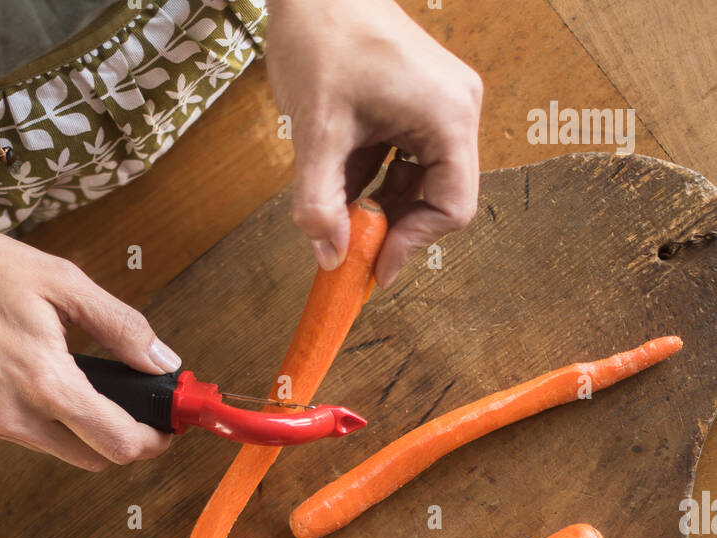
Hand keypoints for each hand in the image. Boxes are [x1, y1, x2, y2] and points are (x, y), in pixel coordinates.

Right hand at [0, 188, 177, 470]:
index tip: (163, 431)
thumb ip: (121, 327)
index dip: (151, 443)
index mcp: (45, 381)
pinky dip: (24, 411)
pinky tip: (8, 371)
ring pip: (50, 446)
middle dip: (117, 438)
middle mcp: (12, 416)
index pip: (117, 444)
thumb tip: (161, 361)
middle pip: (90, 459)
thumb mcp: (61, 281)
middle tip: (127, 408)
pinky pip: (9, 432)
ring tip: (59, 373)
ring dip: (69, 424)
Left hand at [265, 0, 481, 285]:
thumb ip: (320, 201)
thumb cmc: (322, 36)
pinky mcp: (419, 106)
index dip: (413, 244)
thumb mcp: (316, 130)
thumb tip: (330, 258)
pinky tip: (342, 183)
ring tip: (339, 210)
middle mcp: (456, 111)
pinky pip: (407, 162)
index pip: (453, 207)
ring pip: (422, 184)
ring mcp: (441, 107)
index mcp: (448, 116)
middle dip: (395, 226)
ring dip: (381, 206)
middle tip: (352, 246)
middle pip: (441, 199)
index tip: (373, 266)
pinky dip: (376, 182)